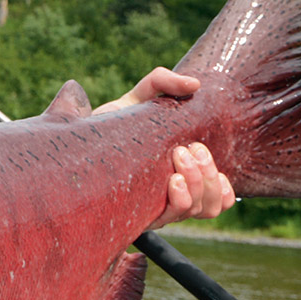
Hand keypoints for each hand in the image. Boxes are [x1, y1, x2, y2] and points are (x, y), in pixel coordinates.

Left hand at [96, 68, 234, 229]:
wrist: (77, 139)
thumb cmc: (114, 122)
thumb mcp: (140, 97)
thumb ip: (164, 81)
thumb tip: (194, 84)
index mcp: (182, 177)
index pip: (219, 197)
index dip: (223, 186)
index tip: (203, 153)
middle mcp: (172, 196)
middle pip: (211, 205)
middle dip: (207, 175)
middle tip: (184, 150)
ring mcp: (155, 205)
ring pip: (198, 210)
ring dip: (198, 185)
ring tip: (177, 159)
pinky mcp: (136, 211)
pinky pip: (170, 218)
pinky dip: (181, 201)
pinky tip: (171, 181)